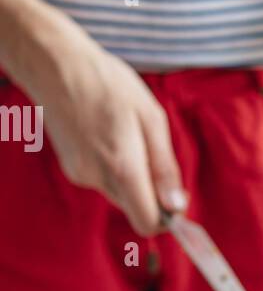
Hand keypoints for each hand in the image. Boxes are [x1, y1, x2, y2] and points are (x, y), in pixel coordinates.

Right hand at [0, 0, 185, 233]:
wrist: (57, 68)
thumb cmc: (110, 85)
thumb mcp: (152, 119)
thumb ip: (165, 167)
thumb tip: (177, 206)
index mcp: (122, 166)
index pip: (147, 222)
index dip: (165, 217)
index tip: (174, 198)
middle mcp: (98, 178)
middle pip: (135, 207)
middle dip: (149, 189)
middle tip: (149, 148)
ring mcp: (81, 175)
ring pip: (120, 193)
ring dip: (131, 175)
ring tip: (125, 134)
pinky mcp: (72, 169)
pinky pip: (103, 180)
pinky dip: (112, 166)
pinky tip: (106, 134)